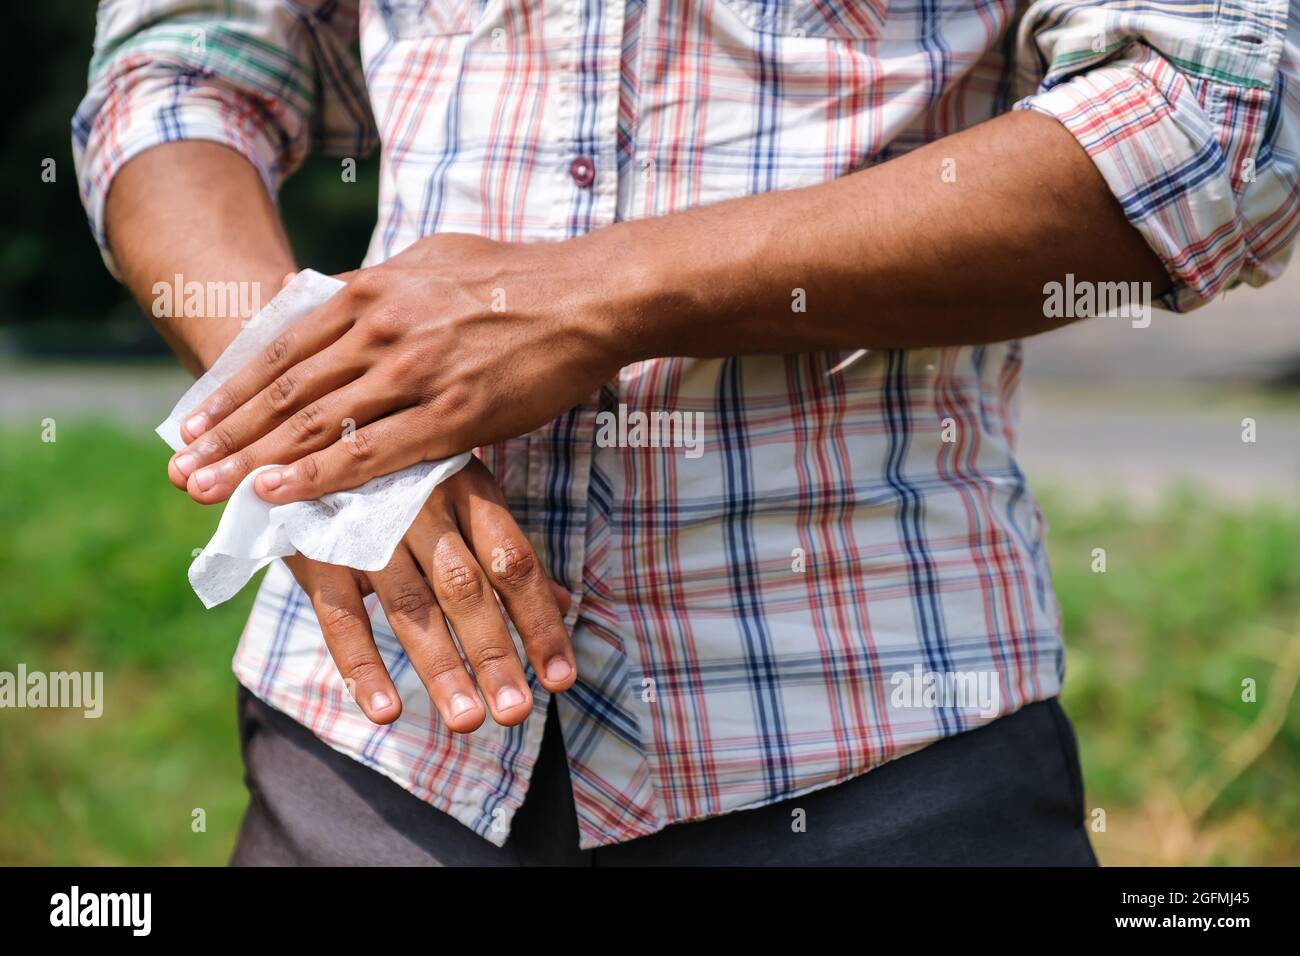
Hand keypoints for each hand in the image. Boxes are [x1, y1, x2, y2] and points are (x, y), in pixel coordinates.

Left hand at [166, 233, 629, 503]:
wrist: (588, 298)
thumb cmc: (517, 277)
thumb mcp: (433, 258)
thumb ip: (380, 285)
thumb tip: (338, 296)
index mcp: (373, 289)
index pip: (283, 346)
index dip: (234, 387)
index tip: (196, 419)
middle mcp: (380, 329)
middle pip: (285, 389)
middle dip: (227, 432)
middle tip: (181, 468)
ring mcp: (413, 373)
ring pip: (315, 424)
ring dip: (253, 460)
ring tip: (208, 489)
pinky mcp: (451, 416)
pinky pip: (370, 453)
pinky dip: (317, 476)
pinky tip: (277, 493)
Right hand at [284, 458, 575, 730]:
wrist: (305, 436)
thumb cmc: (402, 472)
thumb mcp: (460, 489)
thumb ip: (504, 547)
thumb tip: (563, 601)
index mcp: (468, 489)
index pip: (514, 563)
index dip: (540, 622)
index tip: (560, 680)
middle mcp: (423, 506)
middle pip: (466, 588)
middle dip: (494, 653)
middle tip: (514, 713)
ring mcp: (367, 528)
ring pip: (410, 607)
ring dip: (441, 668)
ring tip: (468, 721)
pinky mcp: (316, 550)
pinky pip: (341, 616)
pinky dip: (362, 666)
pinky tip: (386, 712)